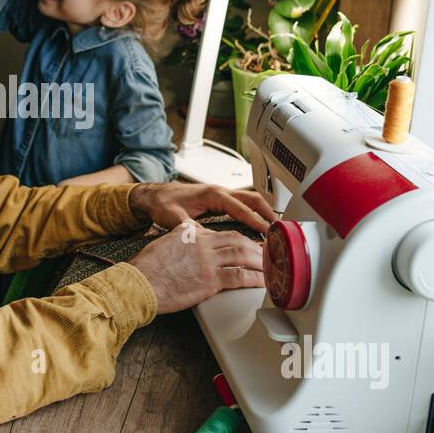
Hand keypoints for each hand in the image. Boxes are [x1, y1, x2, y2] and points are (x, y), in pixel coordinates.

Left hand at [128, 183, 275, 234]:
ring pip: (249, 200)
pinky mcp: (219, 201)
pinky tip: (256, 227)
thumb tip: (203, 240)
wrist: (153, 196)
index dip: (255, 220)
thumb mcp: (173, 218)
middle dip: (268, 213)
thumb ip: (189, 228)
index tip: (267, 232)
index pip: (240, 207)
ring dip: (262, 212)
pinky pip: (242, 205)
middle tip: (280, 230)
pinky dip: (253, 214)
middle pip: (252, 199)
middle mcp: (219, 192)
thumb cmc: (162, 204)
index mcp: (212, 194)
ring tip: (273, 230)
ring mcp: (220, 195)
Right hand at [128, 221, 264, 313]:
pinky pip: (239, 277)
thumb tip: (185, 237)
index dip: (237, 239)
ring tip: (270, 266)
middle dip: (253, 246)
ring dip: (259, 261)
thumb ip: (179, 239)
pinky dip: (254, 279)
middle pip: (236, 240)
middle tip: (264, 253)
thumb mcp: (163, 243)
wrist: (139, 283)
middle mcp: (202, 244)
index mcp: (191, 234)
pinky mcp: (210, 281)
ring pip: (242, 256)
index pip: (221, 233)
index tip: (245, 244)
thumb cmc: (146, 269)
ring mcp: (207, 261)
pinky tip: (263, 281)